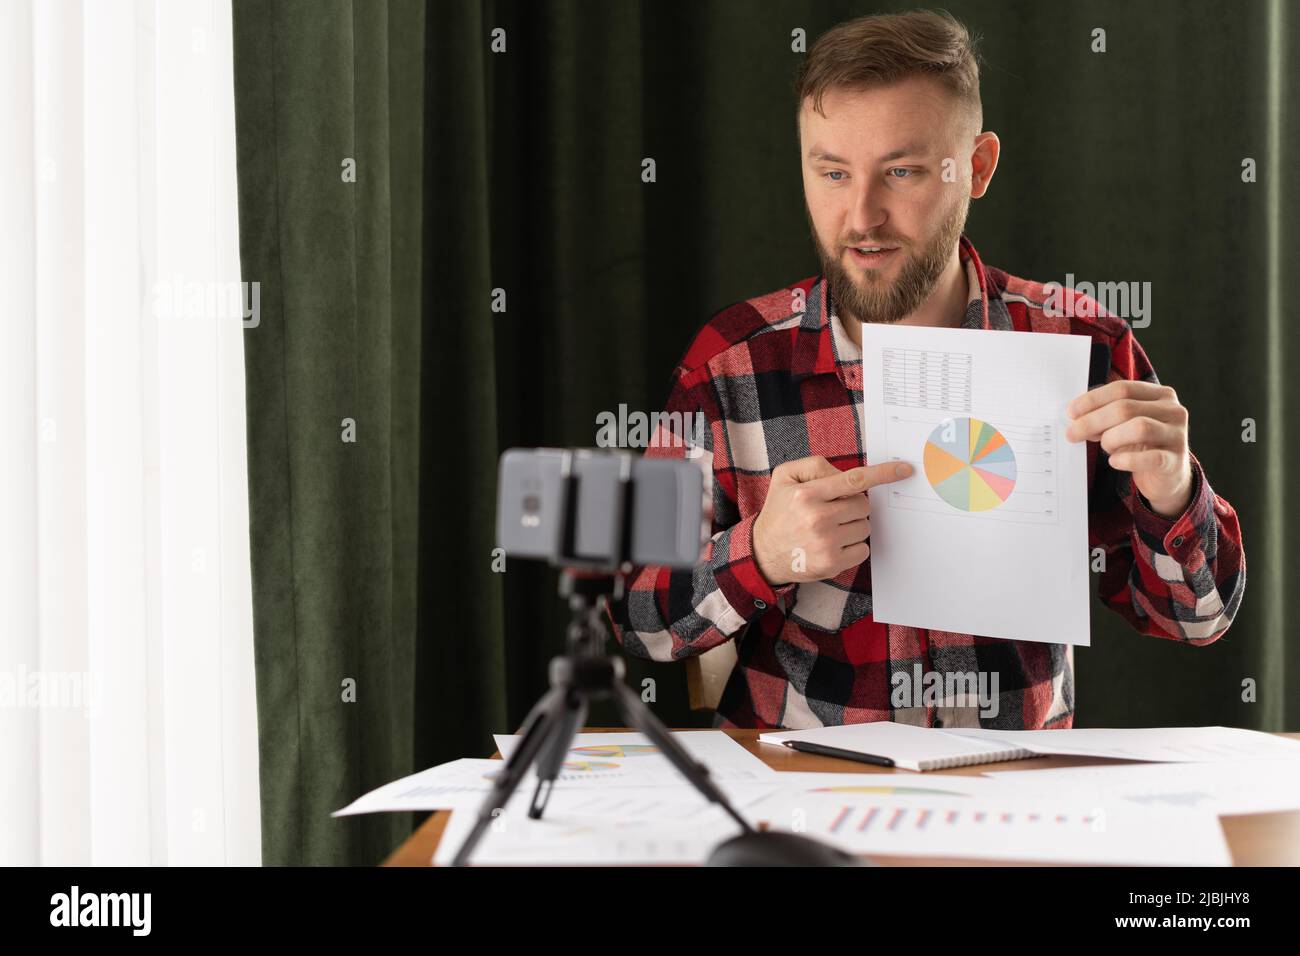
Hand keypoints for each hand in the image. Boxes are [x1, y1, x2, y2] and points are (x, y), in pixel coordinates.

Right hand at [752, 455, 913, 585]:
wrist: (762, 554)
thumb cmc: (779, 512)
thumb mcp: (785, 477)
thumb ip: (816, 466)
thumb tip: (848, 474)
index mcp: (806, 494)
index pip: (854, 480)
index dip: (883, 473)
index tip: (904, 469)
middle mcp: (816, 518)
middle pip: (863, 505)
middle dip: (854, 506)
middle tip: (834, 511)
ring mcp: (825, 543)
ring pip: (865, 527)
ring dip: (853, 526)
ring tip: (829, 529)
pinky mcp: (831, 563)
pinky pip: (863, 549)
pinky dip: (853, 546)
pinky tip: (833, 545)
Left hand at [1065, 380, 1192, 518]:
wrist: (1167, 475)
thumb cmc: (1141, 445)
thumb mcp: (1124, 424)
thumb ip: (1106, 415)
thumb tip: (1076, 416)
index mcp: (1159, 394)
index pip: (1122, 388)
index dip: (1093, 399)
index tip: (1071, 412)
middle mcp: (1173, 411)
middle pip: (1126, 408)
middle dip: (1092, 421)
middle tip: (1072, 434)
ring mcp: (1177, 435)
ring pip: (1139, 428)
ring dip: (1111, 439)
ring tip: (1105, 447)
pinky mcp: (1175, 460)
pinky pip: (1151, 457)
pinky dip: (1127, 460)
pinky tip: (1114, 462)